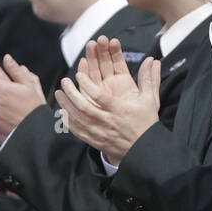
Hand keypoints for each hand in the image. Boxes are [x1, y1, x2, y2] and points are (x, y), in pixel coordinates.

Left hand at [54, 37, 159, 163]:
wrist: (144, 150)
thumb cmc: (146, 124)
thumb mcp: (150, 101)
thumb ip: (149, 79)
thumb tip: (152, 60)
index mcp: (120, 110)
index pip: (100, 96)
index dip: (87, 85)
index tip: (79, 74)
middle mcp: (108, 121)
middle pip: (84, 107)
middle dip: (71, 93)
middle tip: (64, 81)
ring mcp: (100, 132)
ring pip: (78, 119)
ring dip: (66, 105)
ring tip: (59, 93)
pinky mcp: (96, 141)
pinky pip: (78, 131)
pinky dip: (69, 122)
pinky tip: (63, 112)